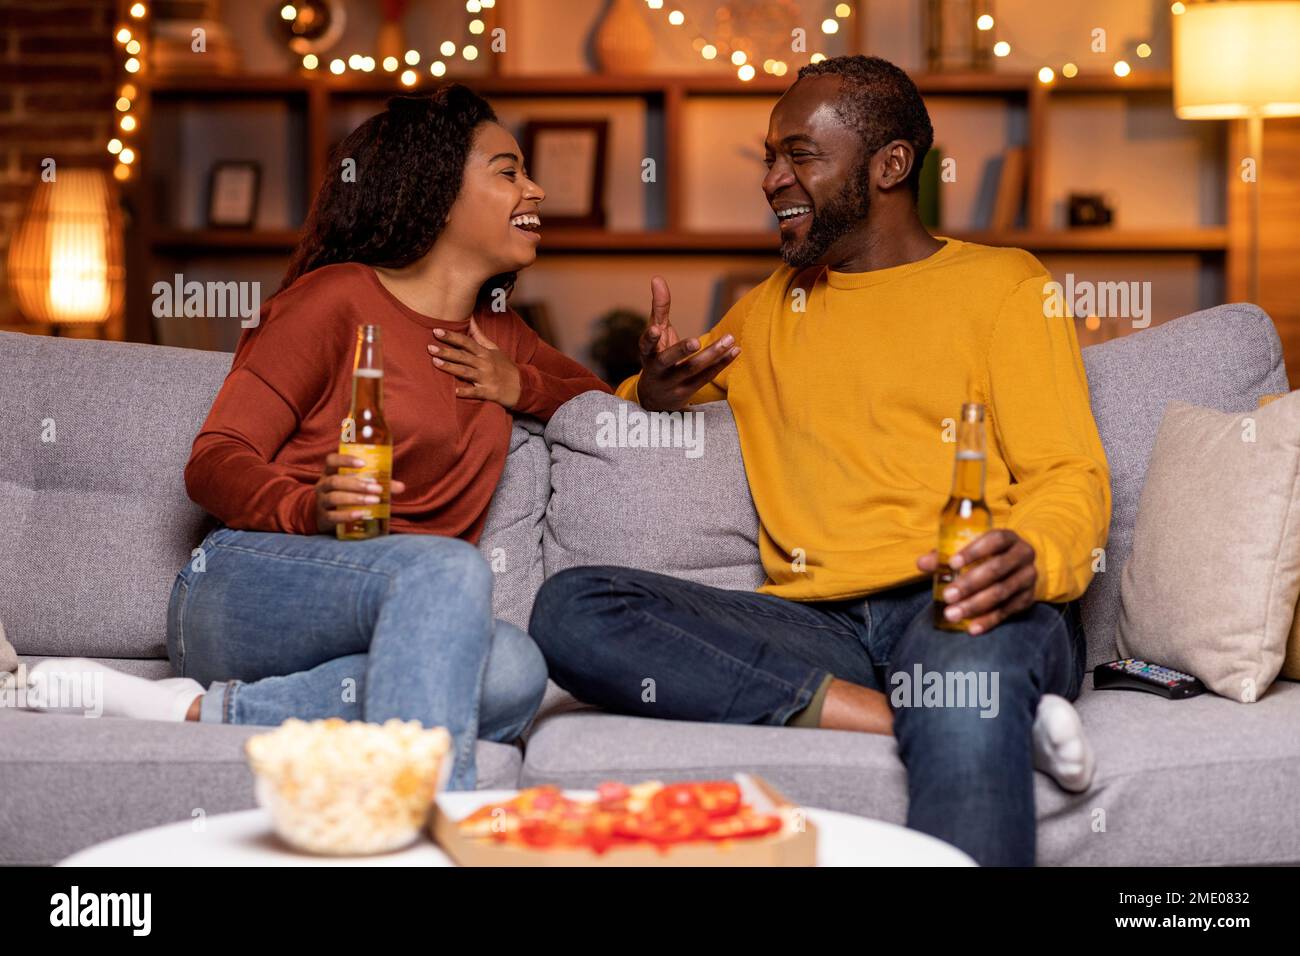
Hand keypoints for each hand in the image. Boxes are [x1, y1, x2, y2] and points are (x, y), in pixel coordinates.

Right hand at [314, 453, 406, 533]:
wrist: (324, 515)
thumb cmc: (345, 494)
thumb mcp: (357, 486)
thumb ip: (378, 484)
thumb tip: (401, 487)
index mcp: (330, 472)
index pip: (332, 460)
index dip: (345, 460)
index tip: (363, 464)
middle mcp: (323, 485)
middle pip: (336, 481)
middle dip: (358, 484)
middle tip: (377, 489)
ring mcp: (321, 501)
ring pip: (334, 497)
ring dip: (356, 498)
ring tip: (374, 501)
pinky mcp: (323, 517)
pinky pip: (333, 516)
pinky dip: (348, 515)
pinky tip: (361, 514)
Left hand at [427, 318, 521, 407]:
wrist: (522, 386)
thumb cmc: (505, 367)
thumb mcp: (494, 349)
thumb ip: (480, 336)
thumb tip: (470, 319)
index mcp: (485, 353)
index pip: (466, 342)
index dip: (451, 336)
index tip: (436, 331)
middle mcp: (484, 364)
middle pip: (463, 356)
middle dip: (446, 351)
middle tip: (429, 347)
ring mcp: (486, 378)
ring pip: (465, 372)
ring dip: (450, 367)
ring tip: (435, 362)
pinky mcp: (488, 392)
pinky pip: (474, 393)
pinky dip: (465, 392)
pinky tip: (454, 392)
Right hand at [635, 275, 739, 411]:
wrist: (654, 398)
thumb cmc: (656, 356)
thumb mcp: (655, 332)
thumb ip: (659, 307)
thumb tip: (657, 277)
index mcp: (647, 353)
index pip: (645, 346)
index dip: (650, 338)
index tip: (656, 329)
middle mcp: (657, 370)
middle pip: (668, 360)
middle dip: (682, 350)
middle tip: (696, 341)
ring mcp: (672, 383)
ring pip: (692, 369)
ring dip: (712, 354)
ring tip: (730, 339)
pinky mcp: (687, 392)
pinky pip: (706, 377)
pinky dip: (721, 363)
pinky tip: (735, 351)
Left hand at [915, 529, 1036, 634]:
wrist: (1019, 568)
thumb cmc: (987, 556)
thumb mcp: (971, 550)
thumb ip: (946, 556)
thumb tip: (921, 564)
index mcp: (1008, 538)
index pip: (993, 540)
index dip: (973, 552)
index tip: (952, 564)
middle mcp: (1023, 555)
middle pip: (996, 569)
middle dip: (969, 584)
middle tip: (947, 596)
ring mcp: (1028, 577)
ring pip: (1001, 592)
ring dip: (975, 605)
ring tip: (952, 614)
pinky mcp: (1028, 598)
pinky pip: (1008, 611)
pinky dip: (988, 620)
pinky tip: (972, 628)